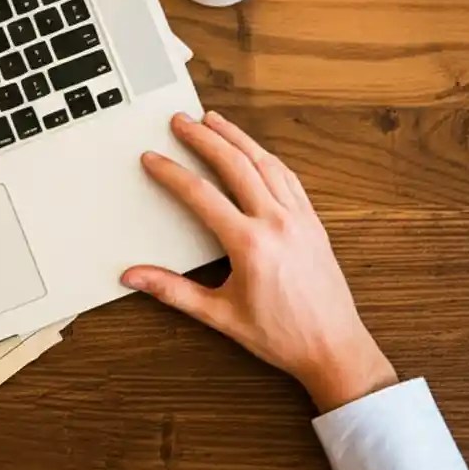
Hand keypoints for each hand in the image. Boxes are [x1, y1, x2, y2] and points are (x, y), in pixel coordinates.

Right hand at [122, 111, 396, 412]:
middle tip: (182, 121)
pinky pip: (288, 178)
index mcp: (250, 244)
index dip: (172, 173)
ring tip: (215, 121)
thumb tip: (134, 277)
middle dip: (204, 138)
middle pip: (235, 165)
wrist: (334, 348)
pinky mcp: (314, 223)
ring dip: (238, 138)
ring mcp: (300, 219)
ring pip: (266, 163)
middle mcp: (278, 223)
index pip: (201, 195)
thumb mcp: (219, 314)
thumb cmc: (281, 335)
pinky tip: (255, 151)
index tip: (153, 159)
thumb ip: (172, 291)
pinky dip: (267, 158)